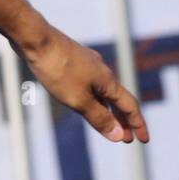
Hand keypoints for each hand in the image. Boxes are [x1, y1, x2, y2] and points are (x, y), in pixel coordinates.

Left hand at [15, 25, 149, 143]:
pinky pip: (87, 82)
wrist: (34, 38)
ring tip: (106, 124)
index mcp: (107, 80)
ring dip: (106, 108)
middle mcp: (101, 69)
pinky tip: (82, 100)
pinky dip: (92, 96)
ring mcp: (85, 62)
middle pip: (117, 98)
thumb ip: (99, 118)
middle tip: (126, 138)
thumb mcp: (79, 100)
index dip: (138, 124)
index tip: (144, 141)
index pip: (130, 105)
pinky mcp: (70, 59)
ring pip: (101, 90)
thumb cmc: (56, 69)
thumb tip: (119, 136)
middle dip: (122, 119)